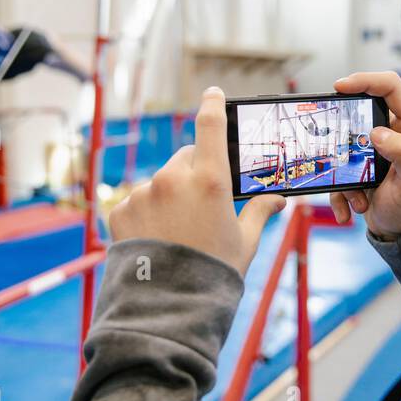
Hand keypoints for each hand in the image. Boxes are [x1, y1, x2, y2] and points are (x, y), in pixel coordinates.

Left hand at [108, 87, 285, 275]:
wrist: (167, 306)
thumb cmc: (213, 274)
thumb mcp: (244, 242)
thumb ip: (259, 213)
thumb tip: (279, 200)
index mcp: (209, 181)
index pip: (210, 127)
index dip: (212, 105)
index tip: (212, 93)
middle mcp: (173, 179)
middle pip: (186, 158)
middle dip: (195, 171)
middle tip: (204, 203)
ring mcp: (143, 193)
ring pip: (160, 182)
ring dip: (169, 195)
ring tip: (178, 232)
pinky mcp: (121, 209)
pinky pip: (137, 201)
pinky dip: (147, 213)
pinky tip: (156, 239)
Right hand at [328, 71, 400, 239]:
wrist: (398, 232)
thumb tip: (378, 133)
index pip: (390, 86)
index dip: (366, 80)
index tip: (340, 86)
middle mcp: (390, 131)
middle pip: (359, 111)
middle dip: (343, 130)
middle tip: (330, 136)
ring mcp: (371, 148)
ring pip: (343, 144)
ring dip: (343, 172)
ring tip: (358, 196)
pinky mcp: (356, 165)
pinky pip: (337, 170)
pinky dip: (339, 193)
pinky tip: (348, 210)